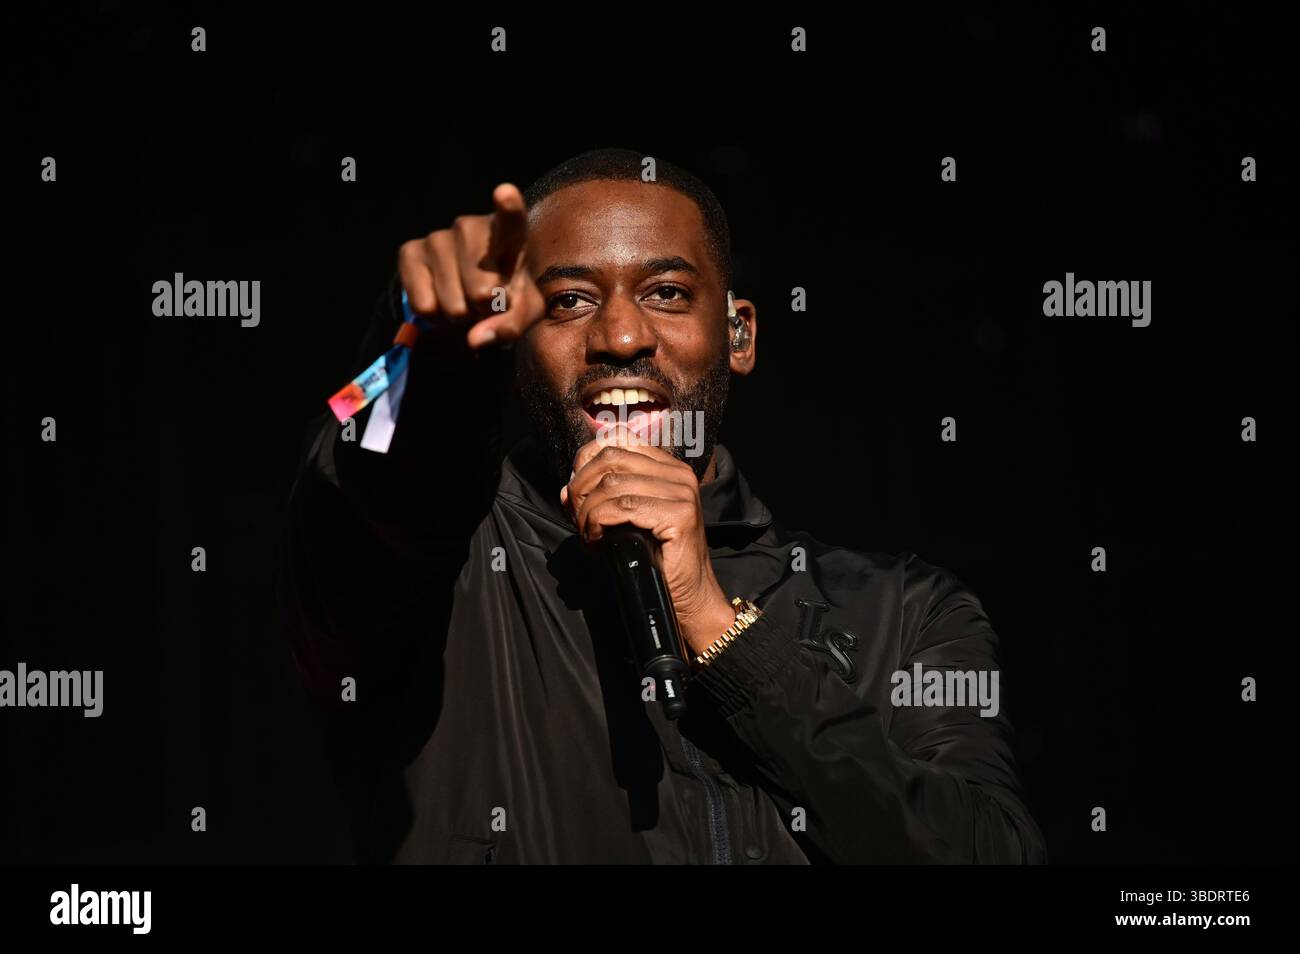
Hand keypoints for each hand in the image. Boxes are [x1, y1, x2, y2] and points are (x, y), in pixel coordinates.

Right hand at [397, 182, 545, 348]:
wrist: (470, 293)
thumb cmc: (508, 295)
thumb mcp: (524, 312)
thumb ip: (511, 325)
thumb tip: (475, 339)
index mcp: (509, 234)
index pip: (510, 218)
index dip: (508, 207)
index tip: (504, 194)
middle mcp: (470, 227)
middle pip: (481, 291)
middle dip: (485, 311)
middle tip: (487, 303)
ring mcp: (438, 237)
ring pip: (453, 304)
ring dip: (461, 317)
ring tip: (466, 301)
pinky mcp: (410, 252)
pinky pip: (424, 305)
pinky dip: (436, 318)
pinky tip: (443, 301)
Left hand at [561, 426, 736, 654]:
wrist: (688, 596)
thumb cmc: (656, 560)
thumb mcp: (623, 521)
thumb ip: (598, 499)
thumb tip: (566, 490)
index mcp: (668, 467)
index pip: (618, 439)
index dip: (587, 460)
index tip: (577, 491)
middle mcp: (678, 474)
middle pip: (611, 458)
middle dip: (582, 486)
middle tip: (577, 517)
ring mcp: (682, 492)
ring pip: (612, 485)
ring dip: (587, 512)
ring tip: (588, 534)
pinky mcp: (680, 514)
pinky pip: (623, 507)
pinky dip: (598, 523)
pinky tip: (598, 541)